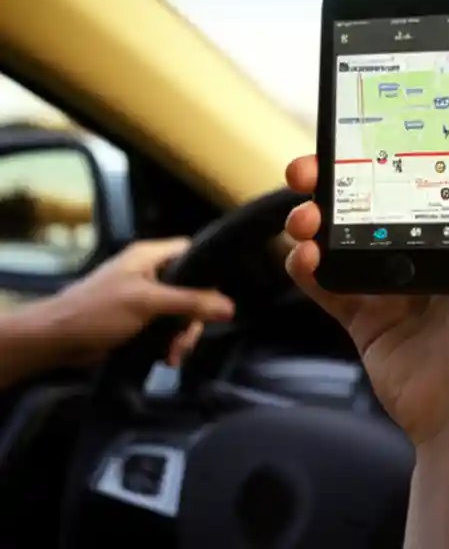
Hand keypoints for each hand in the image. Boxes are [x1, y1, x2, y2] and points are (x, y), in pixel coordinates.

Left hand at [42, 238, 235, 366]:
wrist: (55, 341)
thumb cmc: (98, 312)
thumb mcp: (147, 302)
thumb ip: (190, 302)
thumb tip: (230, 307)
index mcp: (150, 256)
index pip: (192, 252)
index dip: (209, 270)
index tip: (218, 295)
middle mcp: (150, 273)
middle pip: (192, 289)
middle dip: (193, 318)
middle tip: (186, 340)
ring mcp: (145, 298)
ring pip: (182, 312)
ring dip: (182, 336)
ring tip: (173, 355)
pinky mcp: (139, 320)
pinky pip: (167, 328)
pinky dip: (170, 343)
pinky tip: (167, 358)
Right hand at [282, 92, 448, 446]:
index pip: (428, 165)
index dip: (394, 140)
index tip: (365, 115)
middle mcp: (434, 247)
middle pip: (372, 193)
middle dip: (335, 173)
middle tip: (309, 165)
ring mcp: (396, 281)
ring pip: (340, 231)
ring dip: (313, 214)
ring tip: (303, 214)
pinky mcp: (366, 316)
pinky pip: (324, 280)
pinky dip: (306, 263)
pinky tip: (306, 254)